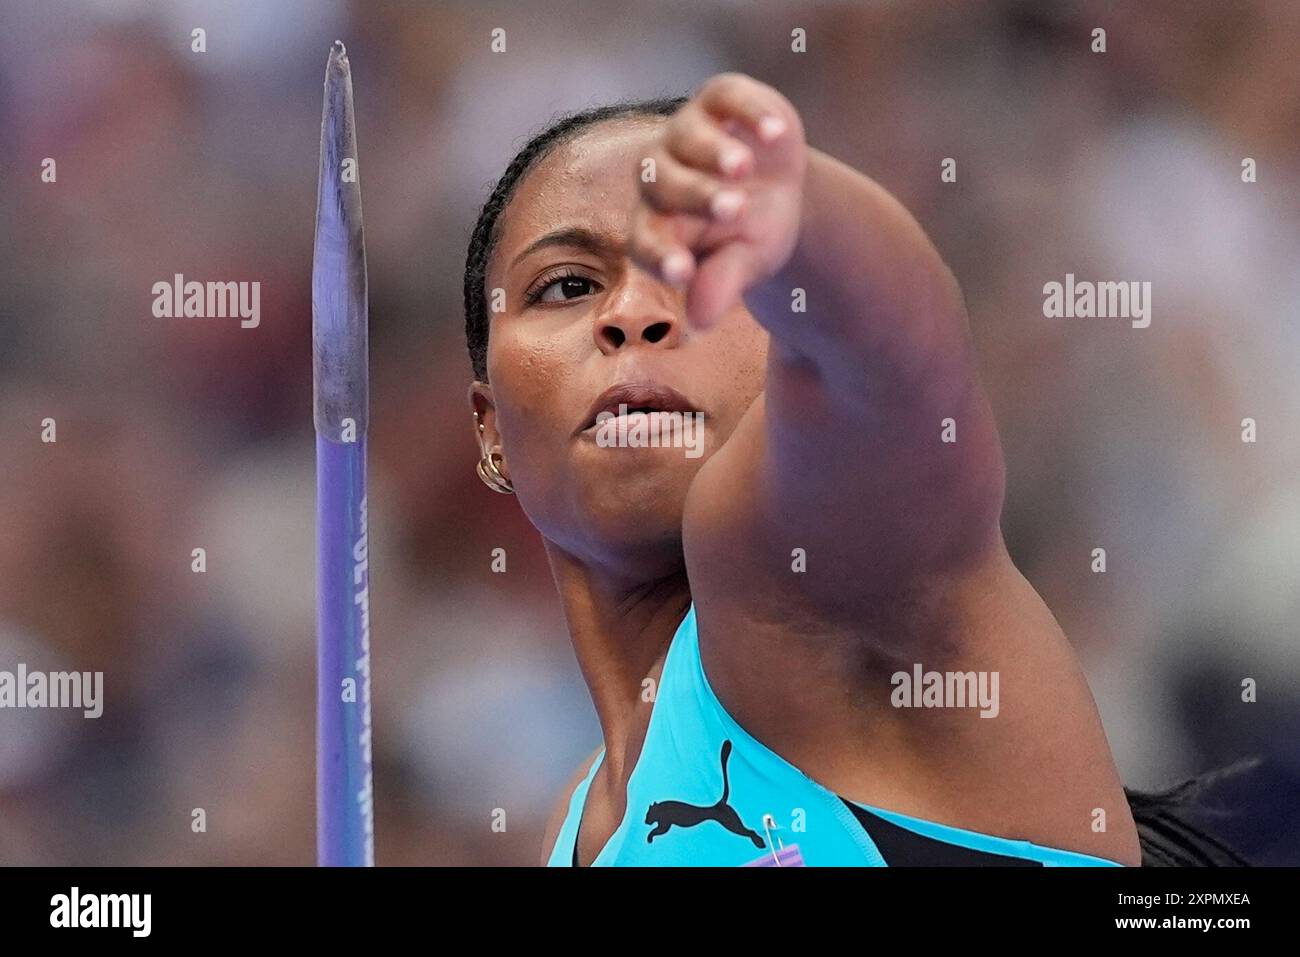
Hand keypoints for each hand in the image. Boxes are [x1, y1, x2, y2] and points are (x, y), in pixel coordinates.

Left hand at [628, 73, 806, 329]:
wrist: (777, 188)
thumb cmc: (750, 234)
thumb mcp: (743, 263)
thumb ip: (720, 285)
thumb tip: (699, 322)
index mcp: (657, 226)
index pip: (645, 242)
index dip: (660, 255)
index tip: (683, 273)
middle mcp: (660, 176)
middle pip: (663, 185)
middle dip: (696, 197)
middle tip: (733, 210)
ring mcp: (686, 132)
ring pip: (686, 138)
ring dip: (714, 153)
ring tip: (742, 168)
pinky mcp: (719, 98)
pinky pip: (728, 98)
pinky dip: (750, 113)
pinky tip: (774, 133)